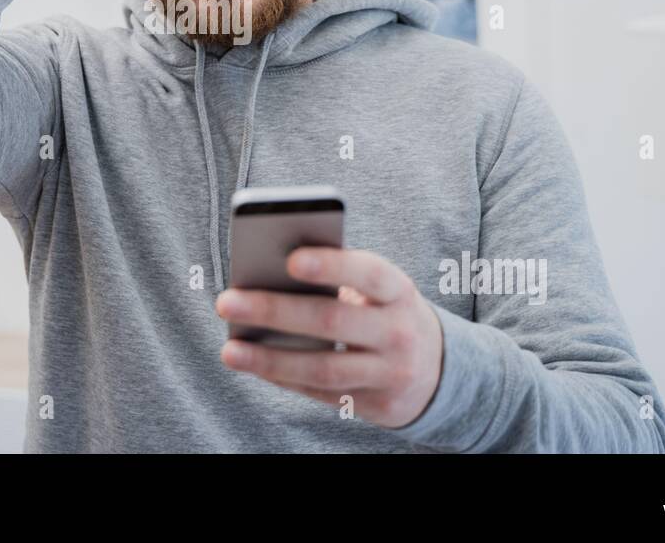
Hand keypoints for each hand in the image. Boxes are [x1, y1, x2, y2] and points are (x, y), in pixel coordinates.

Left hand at [215, 247, 444, 428]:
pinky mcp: (376, 405)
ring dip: (270, 359)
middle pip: (333, 321)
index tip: (289, 259)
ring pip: (323, 367)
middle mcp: (399, 332)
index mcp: (398, 290)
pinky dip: (283, 377)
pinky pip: (320, 393)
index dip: (332, 266)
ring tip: (230, 349)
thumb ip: (337, 279)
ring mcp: (390, 373)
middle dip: (275, 311)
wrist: (438, 370)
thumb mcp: (377, 290)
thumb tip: (267, 277)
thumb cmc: (384, 311)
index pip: (368, 273)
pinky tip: (252, 364)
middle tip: (226, 302)